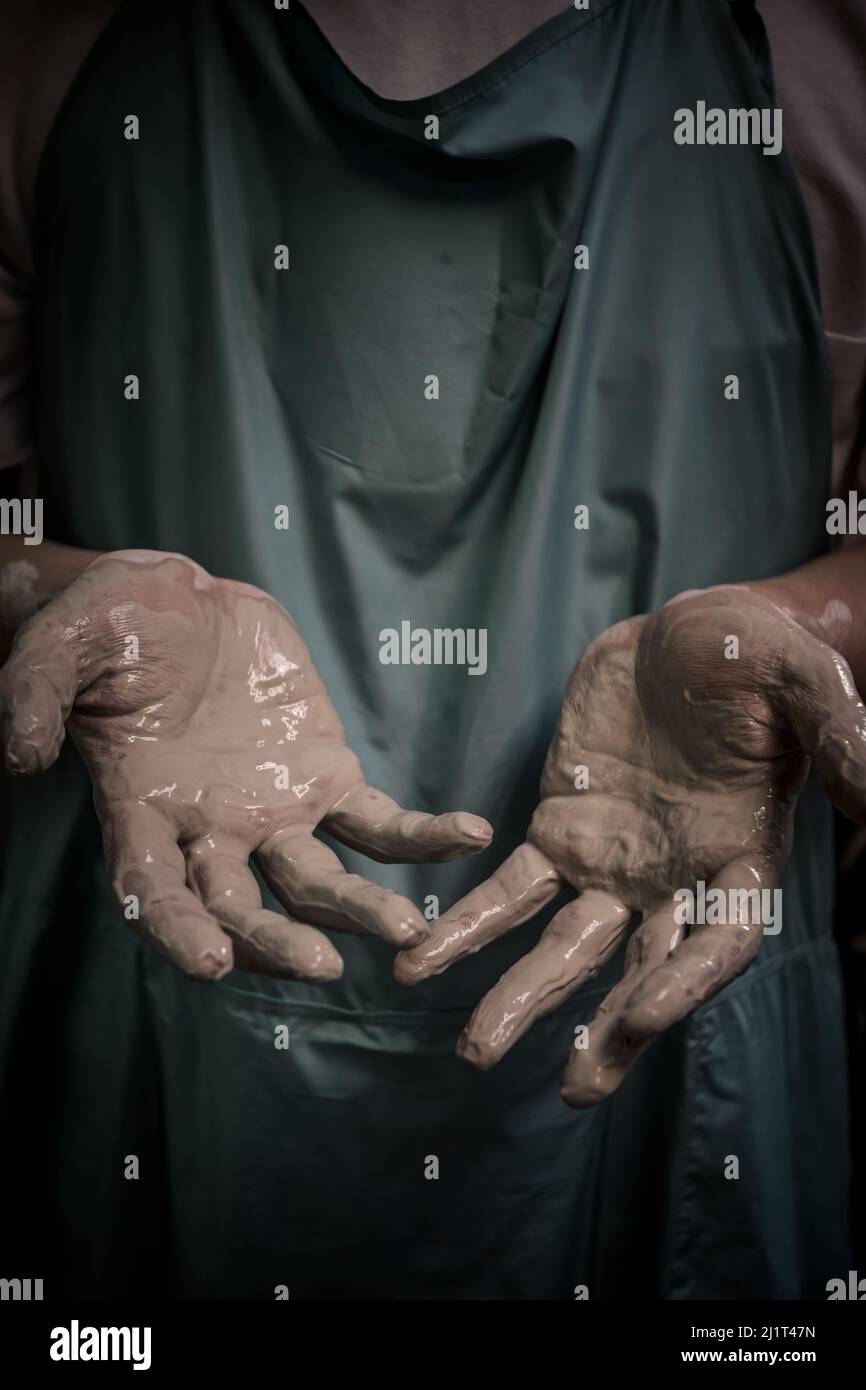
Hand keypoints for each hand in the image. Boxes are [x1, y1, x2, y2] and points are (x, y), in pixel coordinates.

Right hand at [0, 550, 490, 979]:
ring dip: (361, 911)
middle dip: (277, 942)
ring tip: (410, 932)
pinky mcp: (325, 775)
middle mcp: (209, 831)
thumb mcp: (66, 643)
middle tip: (320, 964)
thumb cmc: (114, 623)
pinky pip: (377, 822)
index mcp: (143, 810)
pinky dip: (422, 836)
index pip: (153, 893)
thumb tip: (18, 756)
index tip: (213, 963)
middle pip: (242, 907)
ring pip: (317, 882)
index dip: (178, 932)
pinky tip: (469, 838)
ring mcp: (273, 811)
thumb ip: (35, 693)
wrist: (180, 597)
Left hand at [396, 587, 865, 1104]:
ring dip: (523, 996)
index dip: (686, 983)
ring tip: (474, 1048)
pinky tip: (423, 960)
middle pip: (641, 969)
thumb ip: (839, 739)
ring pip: (565, 944)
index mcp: (740, 858)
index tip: (641, 1020)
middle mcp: (675, 879)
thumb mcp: (802, 684)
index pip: (719, 941)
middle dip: (607, 1029)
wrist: (689, 630)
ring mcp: (612, 861)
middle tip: (573, 1087)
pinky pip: (511, 889)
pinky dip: (469, 925)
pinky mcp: (559, 829)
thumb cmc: (757, 656)